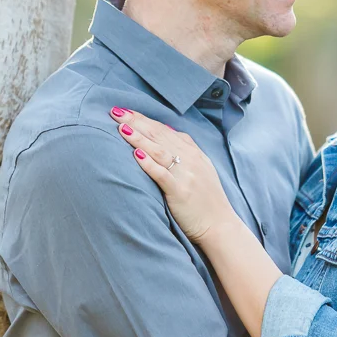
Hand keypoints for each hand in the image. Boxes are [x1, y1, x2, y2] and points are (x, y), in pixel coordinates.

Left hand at [110, 108, 233, 243]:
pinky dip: (148, 163)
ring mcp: (186, 174)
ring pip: (159, 150)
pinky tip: (135, 154)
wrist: (220, 224)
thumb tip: (165, 132)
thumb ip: (185, 150)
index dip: (144, 119)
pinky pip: (162, 174)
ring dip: (139, 138)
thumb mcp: (201, 168)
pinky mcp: (180, 191)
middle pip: (159, 135)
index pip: (164, 130)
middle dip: (136, 122)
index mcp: (193, 152)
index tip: (125, 111)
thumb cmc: (206, 198)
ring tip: (122, 128)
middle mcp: (190, 159)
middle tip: (116, 112)